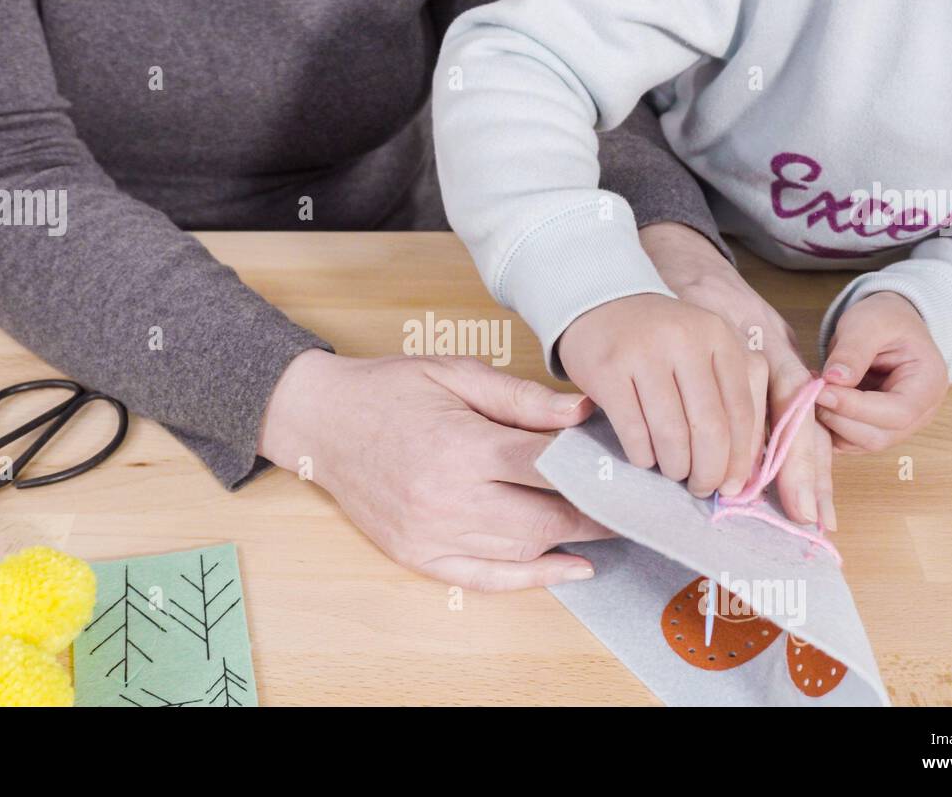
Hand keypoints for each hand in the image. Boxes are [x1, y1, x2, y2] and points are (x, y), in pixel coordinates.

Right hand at [257, 350, 613, 590]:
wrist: (320, 421)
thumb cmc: (390, 390)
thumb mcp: (455, 373)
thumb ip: (522, 397)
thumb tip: (583, 413)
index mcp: (461, 446)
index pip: (548, 468)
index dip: (595, 471)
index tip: (628, 469)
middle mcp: (447, 498)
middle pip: (544, 520)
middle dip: (594, 515)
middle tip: (631, 505)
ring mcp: (430, 533)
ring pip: (521, 552)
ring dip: (571, 544)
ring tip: (609, 528)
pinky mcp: (416, 555)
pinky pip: (485, 579)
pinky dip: (533, 580)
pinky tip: (570, 568)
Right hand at [556, 292, 762, 498]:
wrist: (599, 300)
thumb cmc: (658, 339)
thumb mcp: (703, 350)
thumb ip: (727, 395)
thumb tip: (740, 468)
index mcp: (718, 337)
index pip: (740, 410)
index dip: (740, 457)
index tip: (733, 486)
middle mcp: (684, 341)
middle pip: (708, 427)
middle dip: (708, 470)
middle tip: (701, 487)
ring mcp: (643, 354)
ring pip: (671, 434)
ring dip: (675, 466)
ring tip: (673, 471)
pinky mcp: (607, 370)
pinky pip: (633, 432)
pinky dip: (643, 456)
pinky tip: (644, 457)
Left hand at [817, 291, 948, 452]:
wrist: (889, 324)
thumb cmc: (885, 319)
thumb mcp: (869, 322)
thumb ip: (853, 351)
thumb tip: (834, 380)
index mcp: (928, 385)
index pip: (897, 413)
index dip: (856, 408)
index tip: (822, 391)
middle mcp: (919, 414)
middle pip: (877, 436)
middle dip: (839, 418)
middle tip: (812, 391)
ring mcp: (897, 426)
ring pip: (860, 444)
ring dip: (830, 424)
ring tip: (814, 392)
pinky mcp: (873, 429)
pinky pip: (848, 441)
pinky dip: (828, 428)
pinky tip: (817, 401)